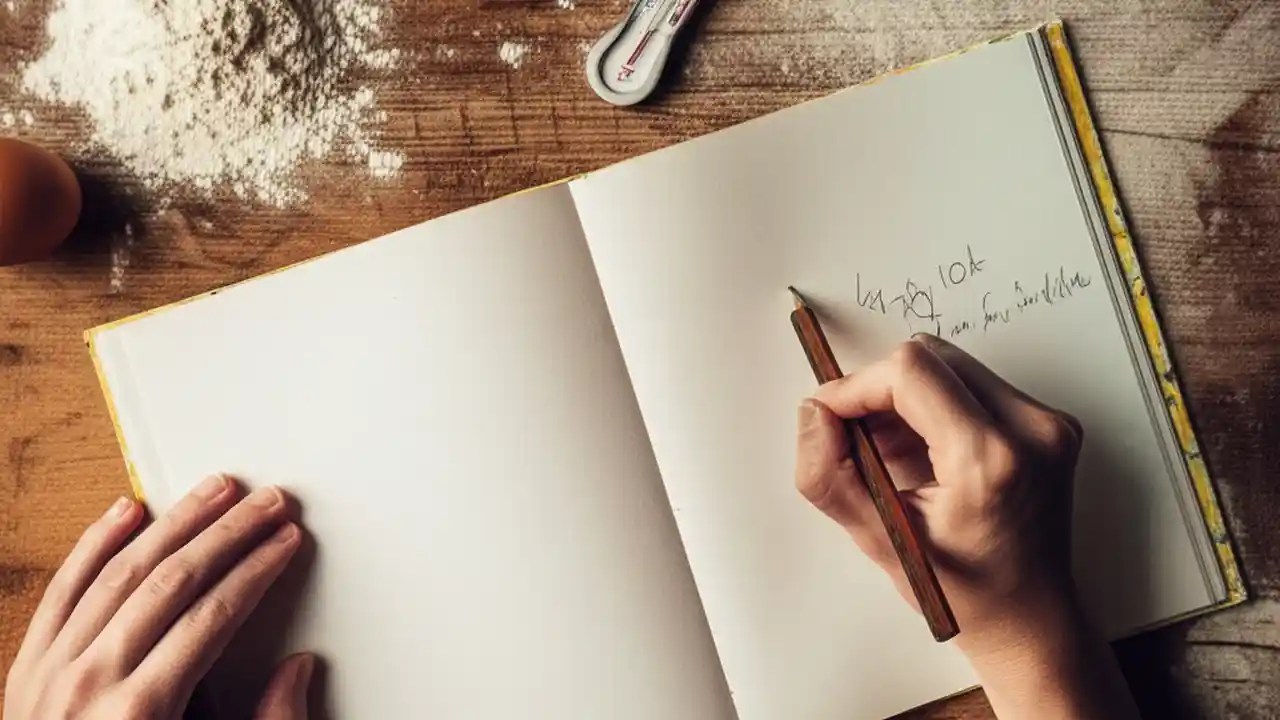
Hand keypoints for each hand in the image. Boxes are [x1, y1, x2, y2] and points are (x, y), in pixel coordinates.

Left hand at [5, 476, 311, 719]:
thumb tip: (298, 670)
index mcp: (142, 714)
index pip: (213, 614)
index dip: (257, 570)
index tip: (286, 541)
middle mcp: (91, 684)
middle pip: (172, 581)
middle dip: (228, 534)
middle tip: (267, 502)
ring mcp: (52, 672)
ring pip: (120, 571)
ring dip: (174, 523)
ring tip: (215, 491)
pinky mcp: (28, 669)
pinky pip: (64, 589)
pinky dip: (95, 544)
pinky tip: (127, 510)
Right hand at [796, 334, 1137, 718]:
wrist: (1028, 618)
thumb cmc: (964, 591)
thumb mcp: (878, 540)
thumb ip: (829, 475)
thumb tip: (813, 412)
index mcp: (991, 461)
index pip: (910, 371)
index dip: (857, 386)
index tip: (832, 415)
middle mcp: (1032, 431)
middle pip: (930, 356)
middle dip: (881, 390)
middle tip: (862, 441)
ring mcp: (1048, 422)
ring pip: (949, 363)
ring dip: (908, 396)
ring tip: (896, 454)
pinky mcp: (1049, 420)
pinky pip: (973, 381)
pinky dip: (936, 405)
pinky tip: (927, 453)